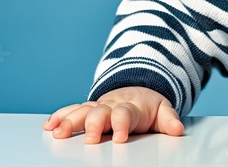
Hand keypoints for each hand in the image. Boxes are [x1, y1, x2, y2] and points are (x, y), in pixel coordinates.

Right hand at [43, 86, 183, 143]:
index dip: (122, 125)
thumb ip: (169, 120)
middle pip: (98, 113)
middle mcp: (110, 106)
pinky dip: (59, 117)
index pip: (125, 114)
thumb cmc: (147, 106)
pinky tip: (49, 126)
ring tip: (58, 133)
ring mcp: (97, 106)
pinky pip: (70, 110)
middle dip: (92, 124)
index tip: (120, 138)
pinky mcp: (87, 109)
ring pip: (81, 111)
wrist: (137, 89)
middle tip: (88, 138)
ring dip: (69, 121)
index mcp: (130, 107)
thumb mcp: (163, 110)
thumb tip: (178, 129)